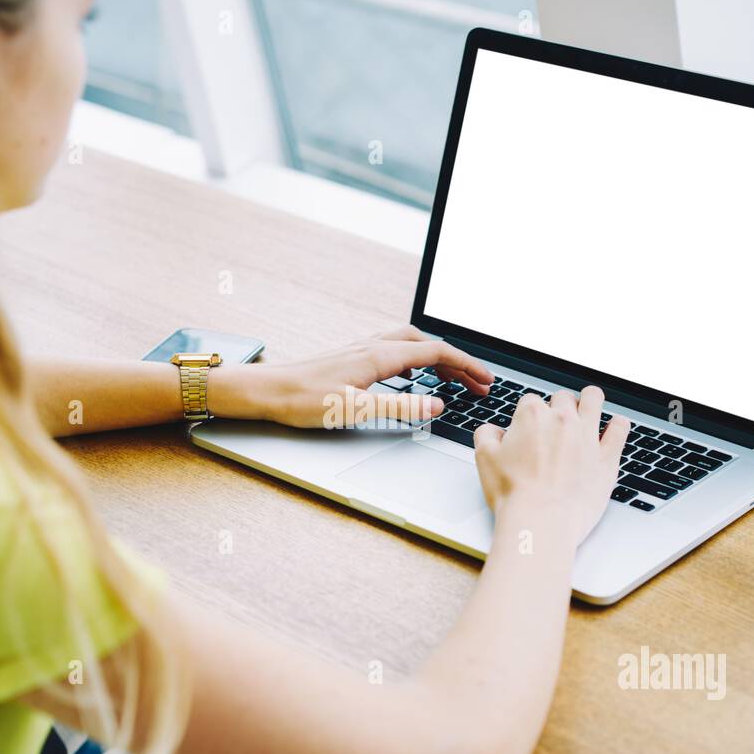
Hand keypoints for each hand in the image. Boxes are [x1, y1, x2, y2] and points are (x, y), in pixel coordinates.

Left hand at [210, 326, 493, 427]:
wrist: (266, 390)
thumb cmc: (302, 400)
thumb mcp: (355, 410)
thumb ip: (400, 408)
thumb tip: (437, 406)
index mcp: (379, 356)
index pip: (436, 352)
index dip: (466, 365)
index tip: (487, 380)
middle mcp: (372, 346)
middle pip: (428, 344)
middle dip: (457, 360)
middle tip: (477, 381)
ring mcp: (362, 349)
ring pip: (411, 344)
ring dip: (438, 356)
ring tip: (454, 376)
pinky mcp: (352, 357)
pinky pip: (395, 349)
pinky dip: (416, 357)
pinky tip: (413, 373)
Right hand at [473, 387, 630, 548]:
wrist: (541, 521)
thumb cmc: (514, 494)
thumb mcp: (484, 459)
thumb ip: (486, 435)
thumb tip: (493, 430)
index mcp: (532, 416)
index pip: (530, 401)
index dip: (528, 415)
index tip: (528, 428)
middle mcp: (562, 419)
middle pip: (562, 398)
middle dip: (557, 408)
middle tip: (553, 426)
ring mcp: (588, 436)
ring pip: (593, 399)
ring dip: (588, 401)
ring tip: (587, 408)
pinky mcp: (606, 456)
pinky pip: (620, 428)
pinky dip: (618, 425)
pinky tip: (614, 427)